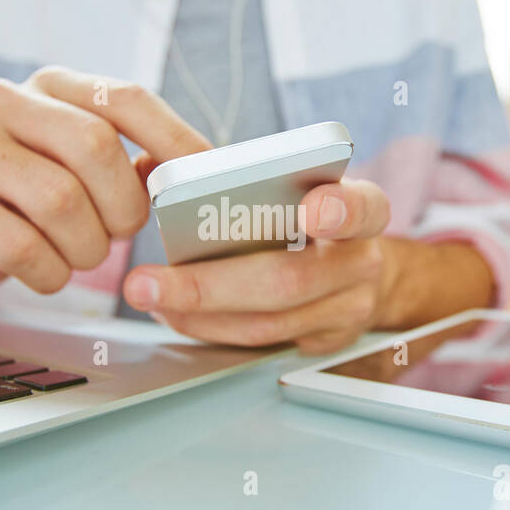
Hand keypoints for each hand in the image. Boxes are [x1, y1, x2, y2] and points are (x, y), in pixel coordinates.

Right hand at [0, 68, 209, 294]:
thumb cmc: (37, 203)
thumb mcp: (89, 173)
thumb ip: (138, 162)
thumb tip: (205, 169)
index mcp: (50, 85)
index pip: (124, 97)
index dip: (173, 140)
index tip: (202, 180)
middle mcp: (0, 100)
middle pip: (93, 146)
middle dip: (121, 207)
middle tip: (117, 236)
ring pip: (57, 200)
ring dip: (85, 248)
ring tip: (78, 257)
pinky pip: (16, 245)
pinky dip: (48, 272)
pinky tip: (46, 272)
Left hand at [121, 179, 395, 353]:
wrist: (355, 270)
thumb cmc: (309, 216)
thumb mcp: (297, 185)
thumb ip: (244, 173)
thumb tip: (151, 166)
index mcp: (362, 210)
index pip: (364, 208)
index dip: (340, 210)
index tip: (311, 210)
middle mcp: (360, 262)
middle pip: (289, 279)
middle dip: (208, 285)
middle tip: (146, 281)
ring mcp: (347, 309)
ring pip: (267, 323)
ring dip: (196, 313)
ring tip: (147, 296)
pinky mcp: (325, 342)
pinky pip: (260, 342)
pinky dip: (209, 327)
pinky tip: (174, 311)